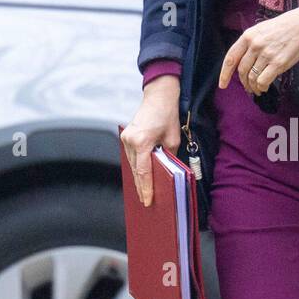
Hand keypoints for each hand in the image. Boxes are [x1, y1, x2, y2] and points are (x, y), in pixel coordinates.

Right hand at [121, 75, 181, 206]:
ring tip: (144, 194)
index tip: (148, 200)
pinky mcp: (126, 136)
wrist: (158, 96)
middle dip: (141, 187)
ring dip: (138, 178)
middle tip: (146, 203)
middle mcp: (130, 140)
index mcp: (142, 141)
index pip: (144, 171)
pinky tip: (141, 177)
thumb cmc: (167, 115)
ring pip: (132, 164)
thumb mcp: (173, 139)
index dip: (146, 188)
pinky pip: (131, 157)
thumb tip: (166, 173)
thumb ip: (168, 157)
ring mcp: (125, 138)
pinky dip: (136, 167)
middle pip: (136, 170)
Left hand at [219, 0, 298, 93]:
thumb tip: (242, 63)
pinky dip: (262, 87)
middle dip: (243, 82)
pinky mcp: (278, 63)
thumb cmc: (284, 28)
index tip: (222, 84)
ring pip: (252, 78)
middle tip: (248, 87)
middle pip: (241, 71)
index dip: (224, 74)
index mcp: (248, 36)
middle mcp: (255, 45)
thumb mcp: (261, 29)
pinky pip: (263, 81)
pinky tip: (265, 87)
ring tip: (258, 89)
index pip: (230, 58)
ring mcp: (266, 55)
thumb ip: (250, 43)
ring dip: (253, 87)